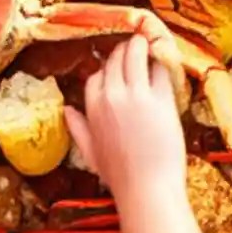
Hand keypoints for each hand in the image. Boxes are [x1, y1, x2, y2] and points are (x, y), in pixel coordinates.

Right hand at [65, 36, 186, 201]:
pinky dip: (162, 64)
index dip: (107, 70)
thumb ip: (79, 129)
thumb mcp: (90, 153)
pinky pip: (160, 69)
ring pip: (135, 54)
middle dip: (124, 51)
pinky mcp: (161, 98)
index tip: (117, 69)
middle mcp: (112, 95)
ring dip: (141, 45)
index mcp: (92, 108)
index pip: (95, 77)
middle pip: (115, 59)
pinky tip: (165, 63)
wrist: (147, 189)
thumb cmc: (120, 176)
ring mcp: (136, 94)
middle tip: (135, 48)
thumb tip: (67, 111)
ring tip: (148, 42)